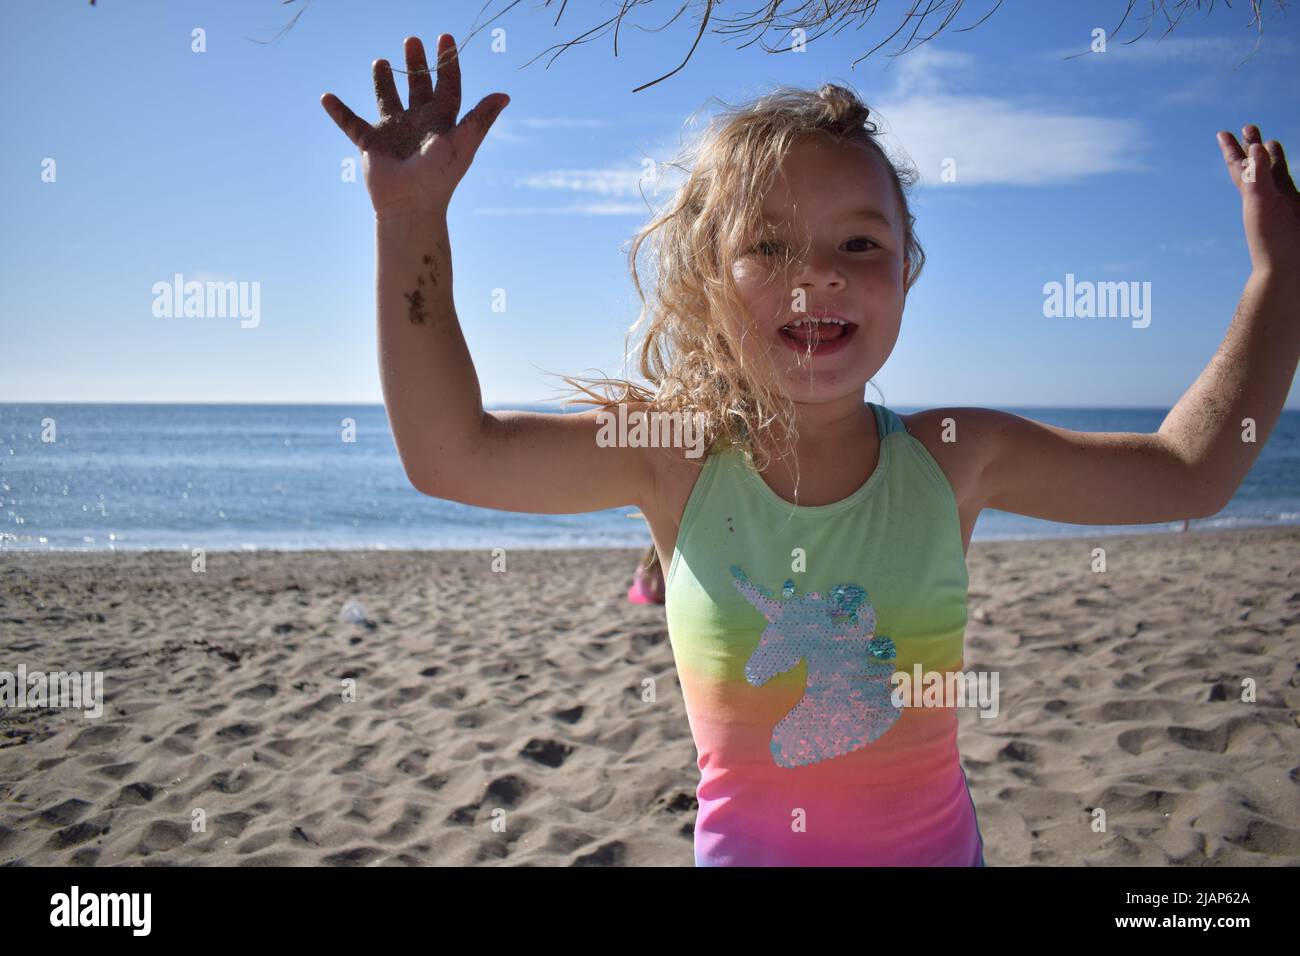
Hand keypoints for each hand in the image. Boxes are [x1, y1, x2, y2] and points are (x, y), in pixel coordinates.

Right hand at [320, 34, 508, 216]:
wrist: (410, 206)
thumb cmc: (439, 177)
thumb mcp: (461, 143)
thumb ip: (479, 118)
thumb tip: (504, 95)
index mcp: (441, 121)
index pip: (448, 86)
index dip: (448, 63)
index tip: (445, 38)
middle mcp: (417, 123)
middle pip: (417, 86)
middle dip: (415, 63)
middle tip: (411, 41)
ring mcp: (393, 131)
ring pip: (387, 99)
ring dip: (383, 81)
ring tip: (379, 61)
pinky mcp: (370, 143)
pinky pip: (351, 122)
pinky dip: (338, 111)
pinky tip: (327, 97)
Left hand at [1216, 125, 1299, 274]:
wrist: (1292, 271)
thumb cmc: (1274, 242)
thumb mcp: (1262, 207)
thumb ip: (1258, 179)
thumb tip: (1254, 147)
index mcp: (1254, 195)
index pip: (1241, 166)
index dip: (1232, 149)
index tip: (1222, 133)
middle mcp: (1269, 197)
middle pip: (1259, 165)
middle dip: (1254, 146)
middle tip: (1249, 127)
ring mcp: (1286, 203)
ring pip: (1278, 173)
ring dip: (1273, 157)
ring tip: (1270, 142)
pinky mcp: (1298, 208)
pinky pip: (1291, 185)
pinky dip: (1285, 174)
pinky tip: (1285, 171)